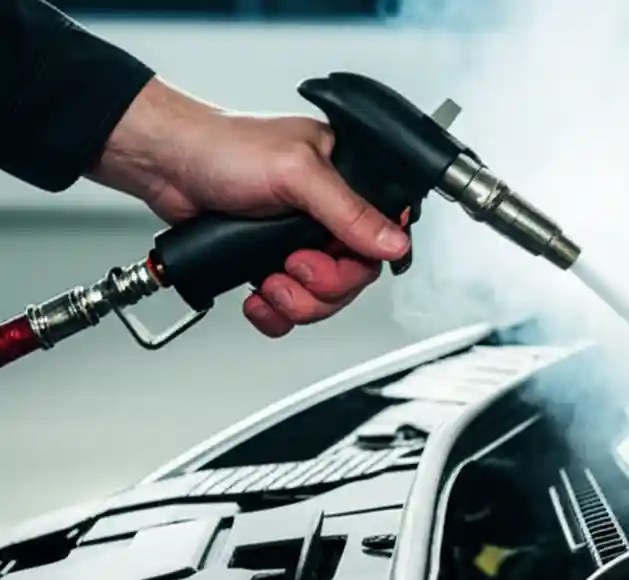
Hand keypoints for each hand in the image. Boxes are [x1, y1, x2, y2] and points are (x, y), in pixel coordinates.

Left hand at [89, 77, 409, 336]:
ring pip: (324, 296)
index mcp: (346, 178)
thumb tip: (393, 242)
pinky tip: (258, 299)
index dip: (361, 260)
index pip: (380, 235)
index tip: (332, 259)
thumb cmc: (223, 147)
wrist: (165, 164)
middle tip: (293, 268)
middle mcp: (327, 211)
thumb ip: (349, 211)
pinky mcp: (270, 260)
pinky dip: (275, 312)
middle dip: (322, 286)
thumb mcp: (297, 173)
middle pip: (354, 275)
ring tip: (269, 284)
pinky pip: (291, 305)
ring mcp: (298, 239)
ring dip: (297, 303)